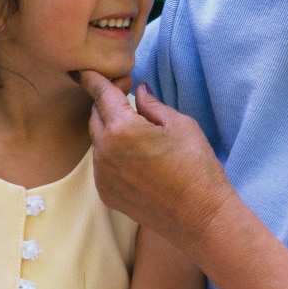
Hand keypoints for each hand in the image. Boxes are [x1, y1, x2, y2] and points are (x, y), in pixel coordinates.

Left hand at [78, 70, 233, 253]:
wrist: (201, 217)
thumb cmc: (196, 167)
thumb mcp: (180, 125)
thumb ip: (152, 105)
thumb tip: (138, 91)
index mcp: (122, 128)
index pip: (101, 94)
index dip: (94, 79)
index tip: (86, 71)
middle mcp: (105, 152)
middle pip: (95, 117)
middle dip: (106, 103)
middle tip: (127, 96)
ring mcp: (103, 176)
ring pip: (98, 142)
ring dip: (110, 131)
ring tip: (138, 132)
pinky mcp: (107, 195)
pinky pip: (102, 166)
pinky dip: (112, 155)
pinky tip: (136, 158)